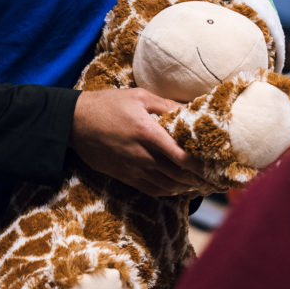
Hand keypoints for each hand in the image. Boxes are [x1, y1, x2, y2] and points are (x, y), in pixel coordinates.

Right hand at [69, 88, 215, 196]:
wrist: (74, 122)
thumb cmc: (108, 104)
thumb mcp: (139, 96)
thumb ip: (166, 105)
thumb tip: (190, 109)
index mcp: (148, 133)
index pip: (181, 156)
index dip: (200, 166)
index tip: (214, 167)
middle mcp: (142, 155)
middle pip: (177, 175)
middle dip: (198, 180)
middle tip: (214, 180)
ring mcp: (132, 168)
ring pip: (166, 186)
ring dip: (185, 188)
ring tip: (201, 186)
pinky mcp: (124, 176)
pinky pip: (150, 189)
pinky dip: (167, 191)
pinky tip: (177, 189)